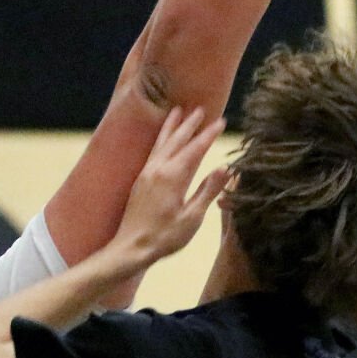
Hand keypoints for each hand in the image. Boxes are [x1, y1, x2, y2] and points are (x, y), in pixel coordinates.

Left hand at [112, 108, 228, 270]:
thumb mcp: (192, 217)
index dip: (209, 135)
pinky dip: (160, 140)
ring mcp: (146, 173)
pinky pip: (153, 152)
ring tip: (177, 111)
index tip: (221, 121)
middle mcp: (158, 169)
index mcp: (173, 177)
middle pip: (176, 140)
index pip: (195, 149)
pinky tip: (162, 139)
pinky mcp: (140, 180)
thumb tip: (225, 168)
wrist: (131, 248)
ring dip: (171, 127)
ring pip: (161, 143)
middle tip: (200, 109)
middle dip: (190, 124)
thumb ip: (208, 191)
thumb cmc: (164, 237)